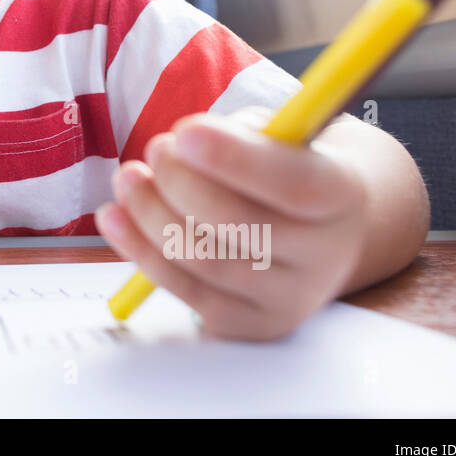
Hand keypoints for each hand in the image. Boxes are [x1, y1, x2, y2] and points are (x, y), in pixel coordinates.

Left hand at [95, 106, 369, 339]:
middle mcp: (324, 256)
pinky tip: (114, 216)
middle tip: (156, 148)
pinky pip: (185, 291)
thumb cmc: (287, 167)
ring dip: (150, 213)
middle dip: (180, 181)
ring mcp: (289, 299)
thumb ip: (243, 135)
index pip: (293, 183)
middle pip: (239, 224)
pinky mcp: (251, 325)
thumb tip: (184, 146)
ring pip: (204, 260)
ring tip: (129, 177)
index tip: (184, 131)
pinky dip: (139, 250)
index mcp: (341, 196)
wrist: (321, 229)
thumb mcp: (282, 135)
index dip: (234, 158)